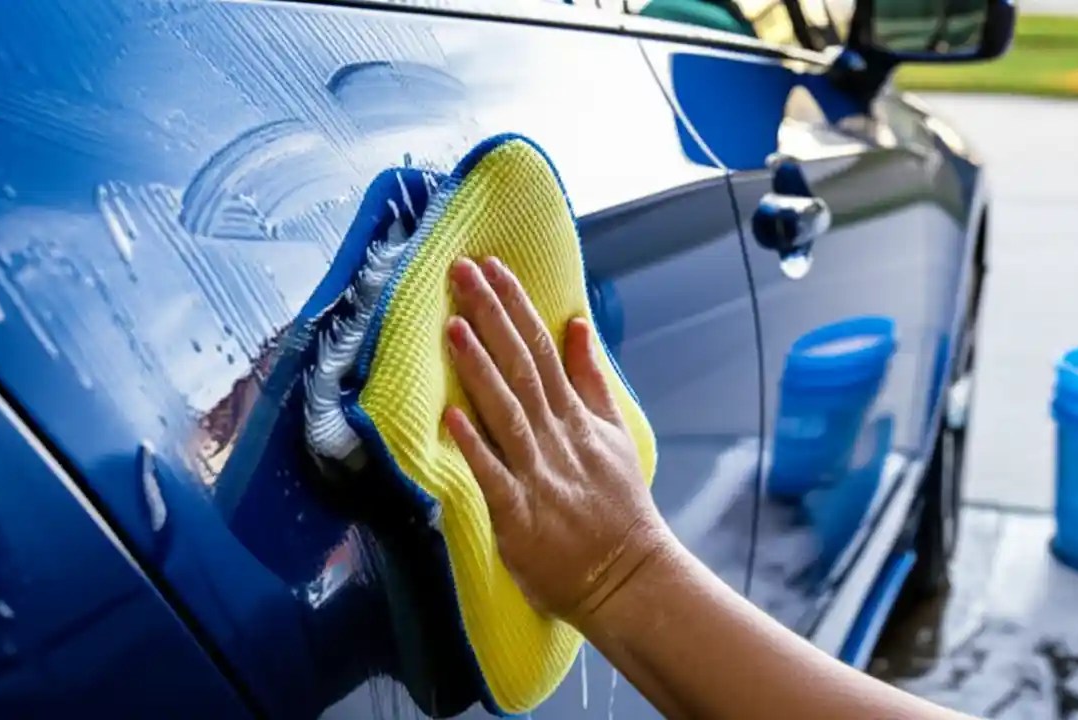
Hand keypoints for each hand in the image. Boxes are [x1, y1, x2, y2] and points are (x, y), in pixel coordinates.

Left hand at [442, 257, 669, 623]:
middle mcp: (557, 438)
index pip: (543, 349)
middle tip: (461, 271)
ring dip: (480, 368)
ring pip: (507, 411)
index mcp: (576, 418)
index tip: (493, 266)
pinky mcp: (519, 514)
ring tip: (454, 325)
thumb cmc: (617, 507)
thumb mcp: (614, 433)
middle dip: (492, 316)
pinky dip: (474, 444)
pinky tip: (450, 414)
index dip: (516, 306)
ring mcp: (538, 474)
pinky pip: (492, 474)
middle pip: (522, 367)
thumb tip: (577, 324)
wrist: (627, 576)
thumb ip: (590, 379)